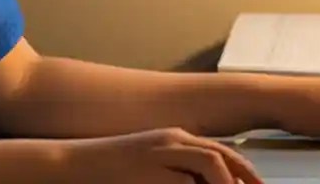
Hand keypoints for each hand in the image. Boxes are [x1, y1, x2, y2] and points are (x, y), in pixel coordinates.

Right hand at [58, 127, 265, 183]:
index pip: (219, 151)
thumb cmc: (110, 171)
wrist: (74, 163)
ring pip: (211, 161)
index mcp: (174, 139)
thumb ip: (176, 174)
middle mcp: (172, 140)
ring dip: (228, 182)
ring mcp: (162, 151)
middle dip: (245, 175)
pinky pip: (187, 179)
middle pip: (221, 154)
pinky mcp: (151, 168)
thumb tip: (199, 180)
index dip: (243, 169)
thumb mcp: (150, 171)